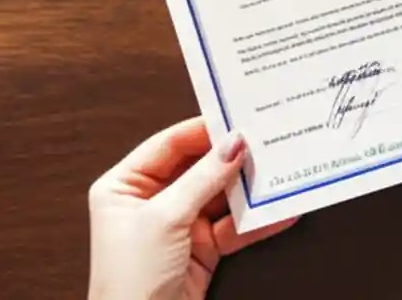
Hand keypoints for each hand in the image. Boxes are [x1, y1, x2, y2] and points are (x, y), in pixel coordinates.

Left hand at [87, 118, 296, 299]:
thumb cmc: (129, 281)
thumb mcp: (165, 219)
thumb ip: (202, 178)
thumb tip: (232, 144)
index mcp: (123, 186)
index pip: (168, 145)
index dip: (203, 132)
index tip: (238, 120)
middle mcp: (149, 202)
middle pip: (198, 168)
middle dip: (231, 160)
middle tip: (264, 143)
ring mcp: (177, 226)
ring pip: (220, 196)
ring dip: (248, 189)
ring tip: (277, 173)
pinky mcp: (200, 250)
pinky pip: (232, 226)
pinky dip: (255, 221)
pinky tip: (278, 210)